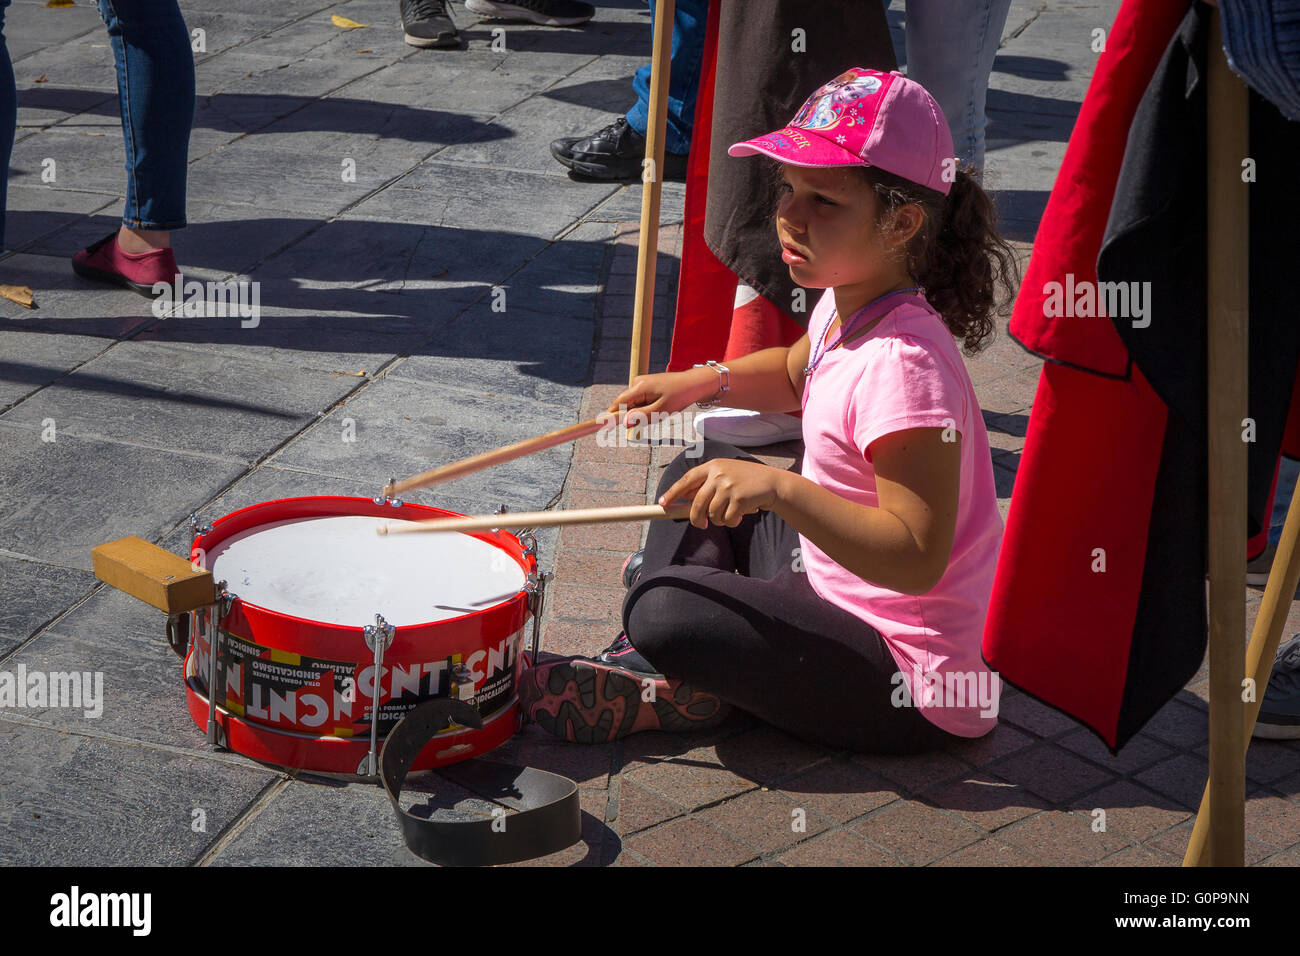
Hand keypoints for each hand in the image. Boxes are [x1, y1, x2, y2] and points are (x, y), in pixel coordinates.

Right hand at [604, 370, 712, 427]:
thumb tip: (624, 422)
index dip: (610, 414)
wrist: (694, 383)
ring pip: (634, 404)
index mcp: (639, 387)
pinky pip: (641, 400)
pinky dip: (647, 408)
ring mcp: (642, 383)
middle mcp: (638, 382)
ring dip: (643, 412)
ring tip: (662, 410)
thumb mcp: (661, 410)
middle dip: (634, 415)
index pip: (619, 402)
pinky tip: (662, 406)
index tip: (603, 426)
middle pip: (626, 404)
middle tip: (653, 418)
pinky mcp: (647, 385)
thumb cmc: (680, 396)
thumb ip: (642, 416)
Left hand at [658, 459, 786, 528]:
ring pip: (712, 514)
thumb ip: (707, 485)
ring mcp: (729, 486)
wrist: (773, 483)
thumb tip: (684, 499)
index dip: (673, 492)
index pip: (687, 479)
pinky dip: (732, 521)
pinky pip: (727, 519)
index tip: (663, 503)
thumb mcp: (725, 476)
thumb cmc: (746, 481)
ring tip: (731, 513)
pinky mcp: (739, 498)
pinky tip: (740, 515)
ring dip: (720, 519)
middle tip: (700, 525)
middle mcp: (719, 474)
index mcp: (713, 466)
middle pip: (697, 503)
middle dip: (696, 518)